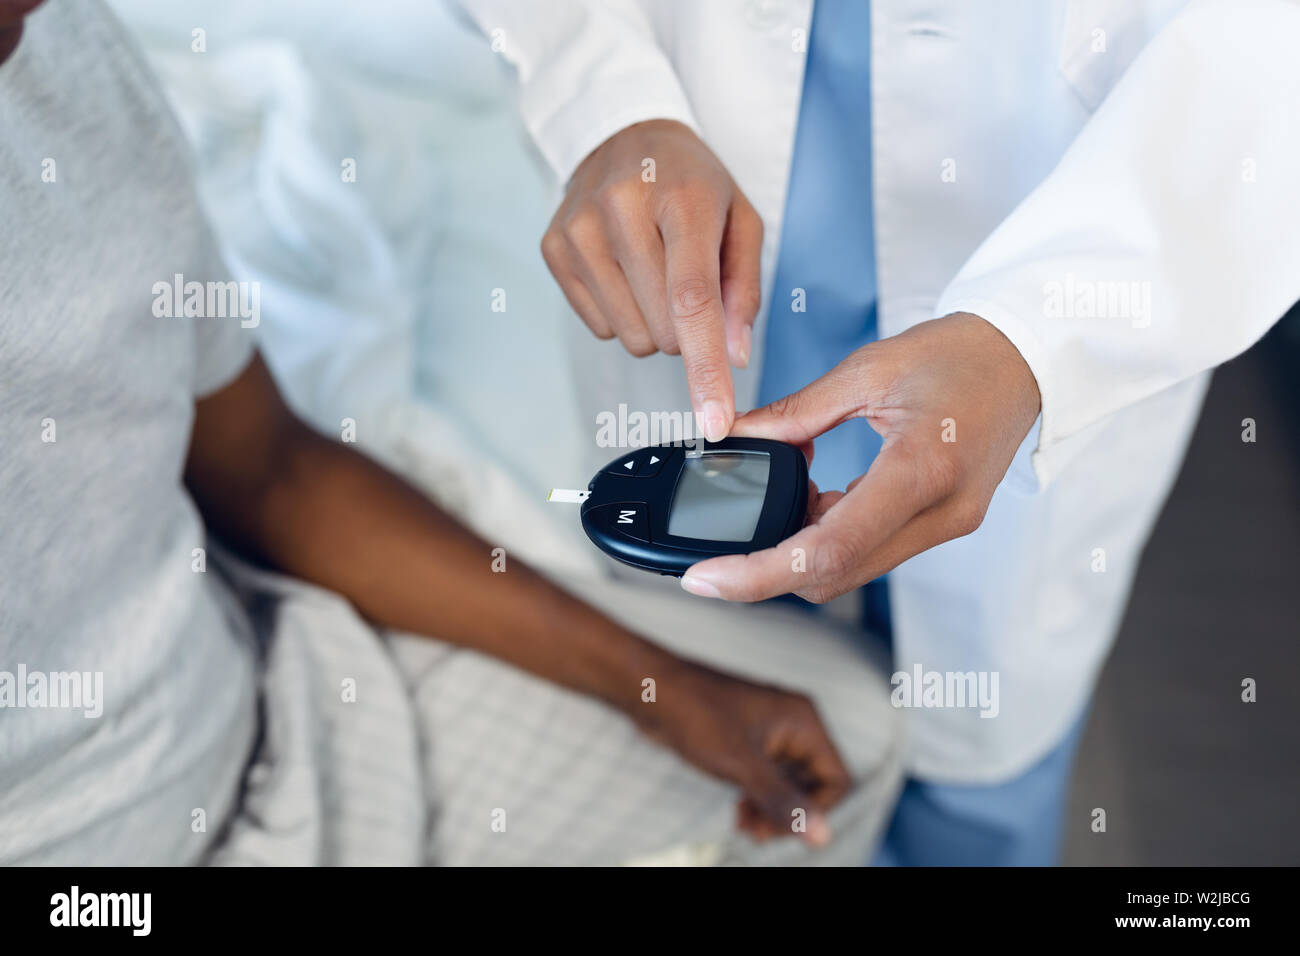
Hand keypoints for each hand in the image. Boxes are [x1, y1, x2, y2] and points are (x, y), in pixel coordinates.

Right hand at [540, 119, 762, 440]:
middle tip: (686, 279)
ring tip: (653, 270)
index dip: (705, 367)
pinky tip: (624, 270)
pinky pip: (599, 327)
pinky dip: (622, 313)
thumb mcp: (740, 220)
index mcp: (682, 198)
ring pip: (631, 337)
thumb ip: (744, 290)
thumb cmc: (692, 183)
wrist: (624, 134)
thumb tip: (733, 357)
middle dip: (687, 327)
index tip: (714, 419)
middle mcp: (622, 208)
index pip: (693, 301)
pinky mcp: (553, 248)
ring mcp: (579, 229)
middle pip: (665, 329)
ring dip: (653, 323)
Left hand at [635, 661, 851, 846]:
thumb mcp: (742, 766)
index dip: (816, 811)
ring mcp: (771, 731)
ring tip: (745, 826)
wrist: (653, 690)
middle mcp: (794, 724)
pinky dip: (759, 797)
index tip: (781, 829)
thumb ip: (783, 801)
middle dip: (790, 813)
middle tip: (757, 833)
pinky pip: (769, 777)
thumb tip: (822, 836)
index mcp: (803, 722)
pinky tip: (740, 813)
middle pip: (814, 784)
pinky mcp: (750, 739)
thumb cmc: (697, 716)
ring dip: (773, 810)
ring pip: (790, 783)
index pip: (836, 778)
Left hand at [679, 313, 1041, 603]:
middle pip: (834, 575)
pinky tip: (819, 495)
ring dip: (802, 549)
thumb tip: (733, 439)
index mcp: (921, 469)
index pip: (827, 549)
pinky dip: (831, 536)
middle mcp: (940, 513)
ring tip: (789, 489)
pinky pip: (872, 551)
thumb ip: (794, 414)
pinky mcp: (943, 526)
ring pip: (850, 570)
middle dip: (768, 568)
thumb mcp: (866, 370)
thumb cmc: (960, 354)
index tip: (707, 579)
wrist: (1025, 359)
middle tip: (723, 544)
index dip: (758, 574)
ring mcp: (946, 526)